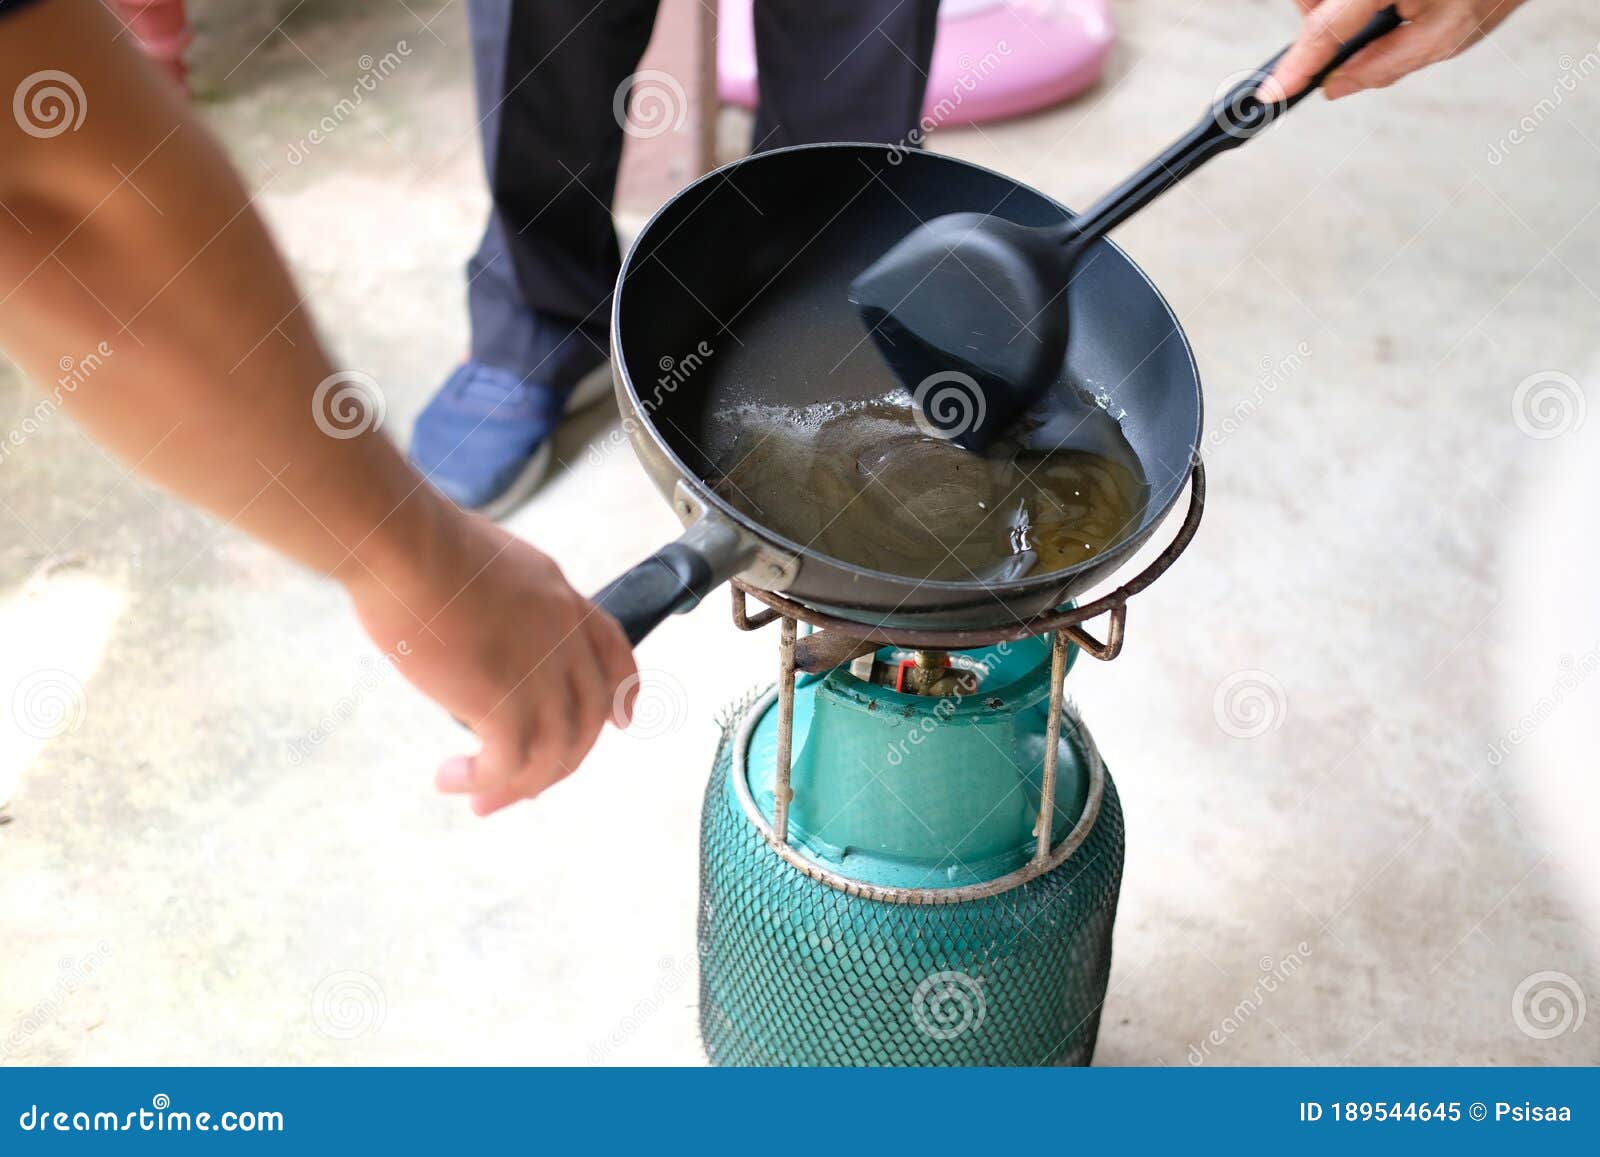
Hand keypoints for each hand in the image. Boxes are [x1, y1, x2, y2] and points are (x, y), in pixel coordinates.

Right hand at [344, 500, 636, 815]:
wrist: (404, 546)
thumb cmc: (417, 543)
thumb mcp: (481, 562)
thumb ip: (496, 600)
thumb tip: (476, 625)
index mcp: (559, 597)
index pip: (612, 649)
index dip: (621, 691)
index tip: (620, 721)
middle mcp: (562, 637)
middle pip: (587, 715)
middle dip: (561, 759)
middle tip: (524, 783)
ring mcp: (540, 671)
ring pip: (553, 751)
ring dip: (517, 786)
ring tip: (480, 799)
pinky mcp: (505, 701)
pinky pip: (508, 763)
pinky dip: (484, 782)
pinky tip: (453, 780)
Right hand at [1268, 0, 1530, 100]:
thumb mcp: (1446, 37)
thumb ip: (1384, 66)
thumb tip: (1334, 87)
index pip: (1326, 29)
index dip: (1296, 66)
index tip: (1271, 93)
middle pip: (1313, 0)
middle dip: (1320, 23)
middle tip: (1360, 35)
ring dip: (1335, 6)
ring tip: (1387, 8)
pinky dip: (1344, 0)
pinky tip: (1386, 2)